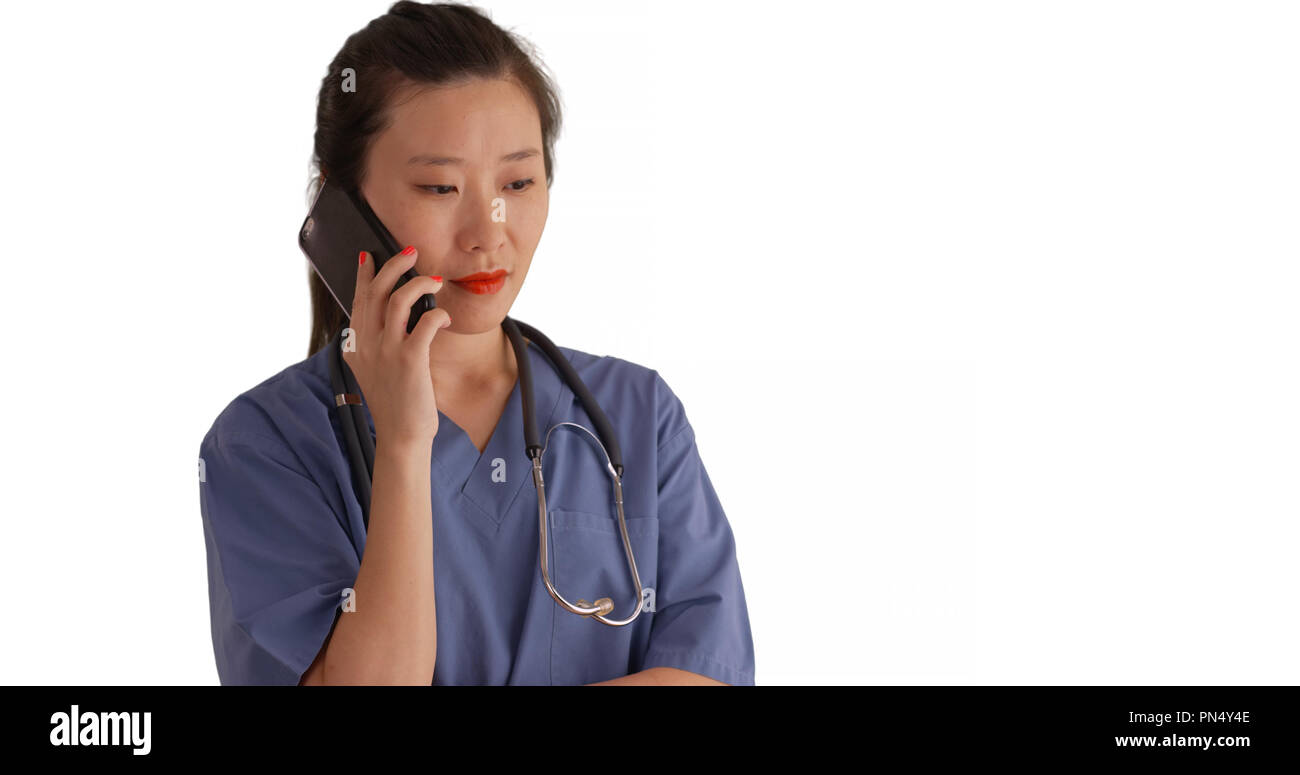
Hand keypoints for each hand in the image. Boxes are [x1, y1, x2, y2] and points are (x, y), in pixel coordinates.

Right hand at [342, 246, 450, 448]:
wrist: (401, 435)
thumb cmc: (394, 402)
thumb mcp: (373, 370)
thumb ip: (373, 344)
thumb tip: (385, 316)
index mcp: (355, 345)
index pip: (358, 299)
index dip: (363, 274)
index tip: (369, 255)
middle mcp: (367, 344)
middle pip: (376, 291)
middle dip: (393, 265)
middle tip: (410, 252)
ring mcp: (386, 351)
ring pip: (397, 299)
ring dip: (419, 283)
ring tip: (435, 280)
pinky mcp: (409, 360)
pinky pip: (424, 323)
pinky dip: (437, 314)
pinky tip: (445, 317)